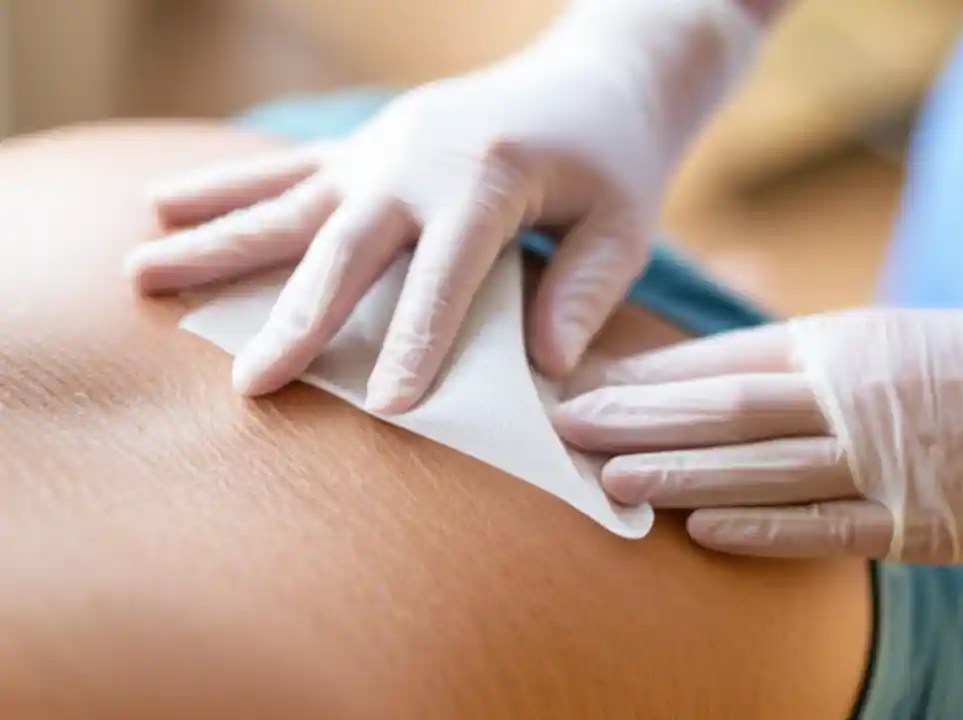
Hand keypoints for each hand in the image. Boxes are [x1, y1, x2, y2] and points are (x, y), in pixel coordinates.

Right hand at [126, 0, 759, 412]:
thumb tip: (548, 366)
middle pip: (349, 245)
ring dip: (218, 240)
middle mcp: (421, 157)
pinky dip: (227, 185)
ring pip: (290, 200)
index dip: (420, 339)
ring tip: (142, 274)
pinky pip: (287, 167)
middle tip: (249, 382)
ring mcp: (384, 146)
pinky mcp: (368, 144)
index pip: (448, 272)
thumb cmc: (616, 159)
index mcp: (492, 176)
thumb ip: (587, 290)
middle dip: (299, 317)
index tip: (387, 406)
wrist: (595, 76)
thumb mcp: (626, 224)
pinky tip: (163, 202)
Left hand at [555, 268, 962, 562]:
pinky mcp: (924, 515)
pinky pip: (826, 524)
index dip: (642, 378)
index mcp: (841, 342)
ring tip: (604, 476)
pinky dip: (760, 526)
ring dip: (676, 470)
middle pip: (721, 405)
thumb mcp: (888, 344)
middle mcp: (852, 391)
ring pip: (761, 463)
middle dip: (634, 417)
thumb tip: (713, 386)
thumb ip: (806, 366)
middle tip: (557, 427)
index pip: (719, 360)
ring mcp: (887, 454)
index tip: (575, 385)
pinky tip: (700, 528)